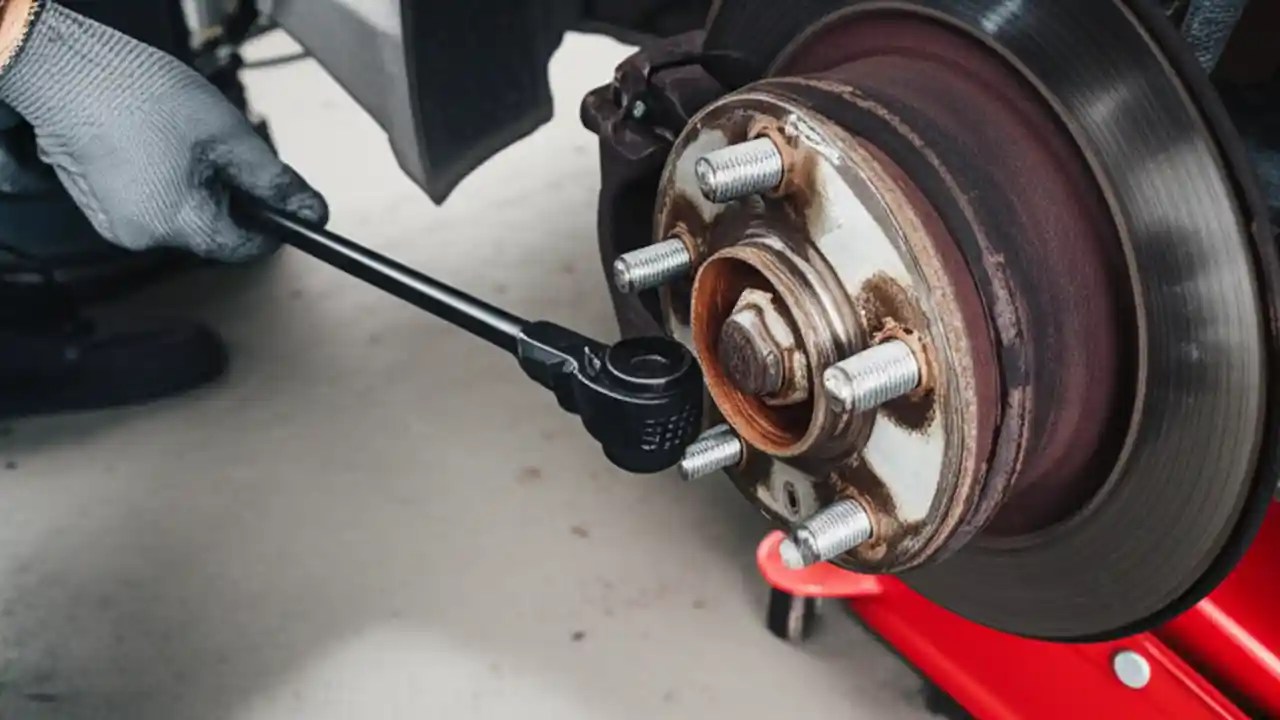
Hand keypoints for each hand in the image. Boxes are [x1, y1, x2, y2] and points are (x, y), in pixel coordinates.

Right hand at [0, 1, 326, 260]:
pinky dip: (166, 183)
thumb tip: (310, 210)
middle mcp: (143, 237)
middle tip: (222, 151)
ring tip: (183, 144)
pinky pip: (151, 205)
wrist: (67, 71)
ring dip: (198, 188)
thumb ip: (273, 180)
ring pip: (183, 218)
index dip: (271, 224)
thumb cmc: (138, 95)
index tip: (280, 199)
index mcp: (177, 224)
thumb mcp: (228, 136)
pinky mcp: (101, 209)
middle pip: (213, 232)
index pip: (246, 248)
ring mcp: (117, 226)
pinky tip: (157, 148)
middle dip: (229, 197)